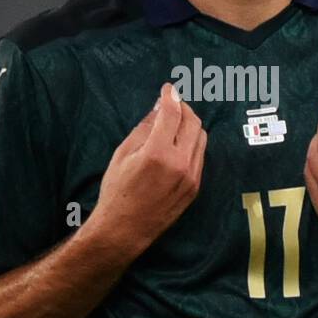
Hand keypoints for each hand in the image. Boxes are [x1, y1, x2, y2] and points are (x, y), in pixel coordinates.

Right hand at [89, 82, 206, 255]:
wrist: (124, 229)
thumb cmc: (117, 191)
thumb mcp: (123, 154)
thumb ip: (144, 128)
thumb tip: (158, 108)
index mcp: (157, 153)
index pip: (172, 113)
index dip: (170, 96)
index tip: (168, 89)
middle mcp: (179, 163)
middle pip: (193, 122)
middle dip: (183, 108)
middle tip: (172, 105)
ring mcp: (191, 177)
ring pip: (201, 138)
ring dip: (190, 125)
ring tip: (175, 123)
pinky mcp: (195, 187)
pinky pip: (199, 156)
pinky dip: (192, 143)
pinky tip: (178, 144)